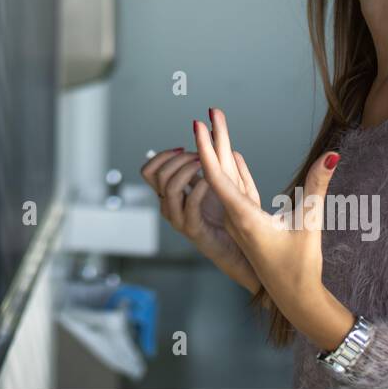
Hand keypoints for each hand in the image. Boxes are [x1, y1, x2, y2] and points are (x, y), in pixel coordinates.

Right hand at [140, 147, 264, 296]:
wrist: (239, 249)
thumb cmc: (227, 216)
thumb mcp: (212, 183)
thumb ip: (202, 164)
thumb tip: (202, 139)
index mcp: (170, 195)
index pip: (148, 171)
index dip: (162, 155)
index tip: (184, 147)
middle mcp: (169, 206)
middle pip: (156, 175)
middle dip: (177, 158)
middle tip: (198, 154)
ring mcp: (178, 219)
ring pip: (168, 187)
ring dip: (186, 169)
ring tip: (204, 164)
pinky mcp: (193, 229)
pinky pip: (189, 204)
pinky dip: (199, 187)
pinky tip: (212, 180)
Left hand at [192, 107, 354, 350]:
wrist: (295, 298)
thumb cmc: (301, 266)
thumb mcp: (310, 223)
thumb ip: (316, 187)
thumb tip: (331, 156)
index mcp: (244, 217)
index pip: (216, 177)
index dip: (206, 149)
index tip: (198, 124)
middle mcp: (235, 217)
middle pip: (218, 172)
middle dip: (213, 140)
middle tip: (209, 111)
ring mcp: (239, 221)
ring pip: (227, 180)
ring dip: (221, 153)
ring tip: (217, 125)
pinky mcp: (248, 224)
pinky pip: (236, 192)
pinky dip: (234, 171)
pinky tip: (232, 156)